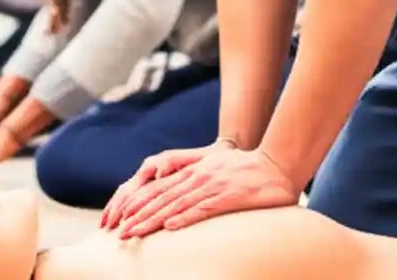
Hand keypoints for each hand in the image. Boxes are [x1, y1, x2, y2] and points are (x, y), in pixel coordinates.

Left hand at [114, 147, 297, 239]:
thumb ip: (196, 176)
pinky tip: (171, 227)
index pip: (159, 189)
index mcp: (193, 171)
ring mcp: (212, 185)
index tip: (122, 218)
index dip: (138, 203)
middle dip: (138, 215)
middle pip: (161, 197)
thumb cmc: (247, 168)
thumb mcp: (216, 167)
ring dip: (153, 219)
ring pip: (176, 204)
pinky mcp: (228, 196)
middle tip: (120, 231)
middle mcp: (198, 177)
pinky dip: (185, 217)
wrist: (277, 164)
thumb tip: (179, 198)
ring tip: (135, 232)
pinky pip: (203, 208)